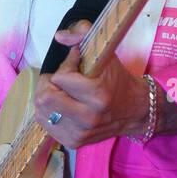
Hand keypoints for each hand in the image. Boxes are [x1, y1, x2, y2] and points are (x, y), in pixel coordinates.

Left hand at [33, 19, 149, 146]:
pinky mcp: (73, 143)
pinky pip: (45, 124)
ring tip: (61, 92)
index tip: (76, 64)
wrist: (135, 111)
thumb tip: (60, 36)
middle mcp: (87, 118)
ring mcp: (79, 133)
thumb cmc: (118, 80)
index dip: (65, 66)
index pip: (60, 78)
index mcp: (98, 96)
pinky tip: (62, 106)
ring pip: (41, 111)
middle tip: (60, 79)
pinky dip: (49, 112)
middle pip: (45, 98)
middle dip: (49, 83)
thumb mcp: (106, 53)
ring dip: (47, 97)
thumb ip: (84, 34)